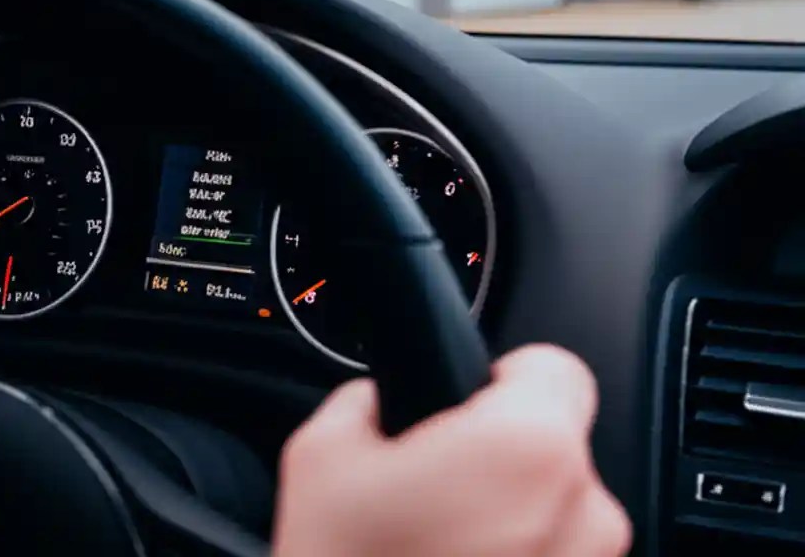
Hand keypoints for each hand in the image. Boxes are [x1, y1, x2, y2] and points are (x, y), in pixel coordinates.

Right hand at [272, 345, 630, 556]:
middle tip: (434, 491)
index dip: (504, 379)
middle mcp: (584, 512)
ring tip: (442, 549)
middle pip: (555, 447)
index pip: (554, 367)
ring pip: (560, 516)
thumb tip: (387, 400)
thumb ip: (372, 399)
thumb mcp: (322, 454)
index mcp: (526, 448)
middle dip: (502, 459)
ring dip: (516, 520)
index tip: (471, 402)